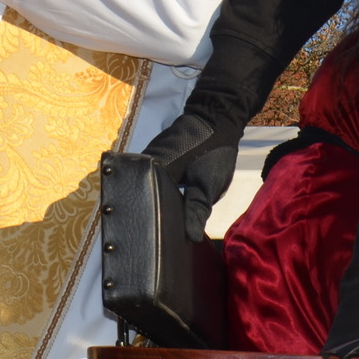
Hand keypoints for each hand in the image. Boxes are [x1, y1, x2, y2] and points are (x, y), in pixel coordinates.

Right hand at [137, 112, 241, 241]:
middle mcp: (144, 163)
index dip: (148, 220)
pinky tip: (164, 207)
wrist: (216, 118)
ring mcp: (148, 158)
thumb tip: (190, 238)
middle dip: (149, 214)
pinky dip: (158, 191)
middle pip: (142, 194)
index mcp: (152, 169)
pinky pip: (152, 179)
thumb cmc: (212, 151)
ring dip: (153, 202)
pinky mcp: (155, 157)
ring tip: (157, 227)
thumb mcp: (207, 185)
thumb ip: (197, 211)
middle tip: (154, 238)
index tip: (151, 240)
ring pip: (147, 186)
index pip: (143, 200)